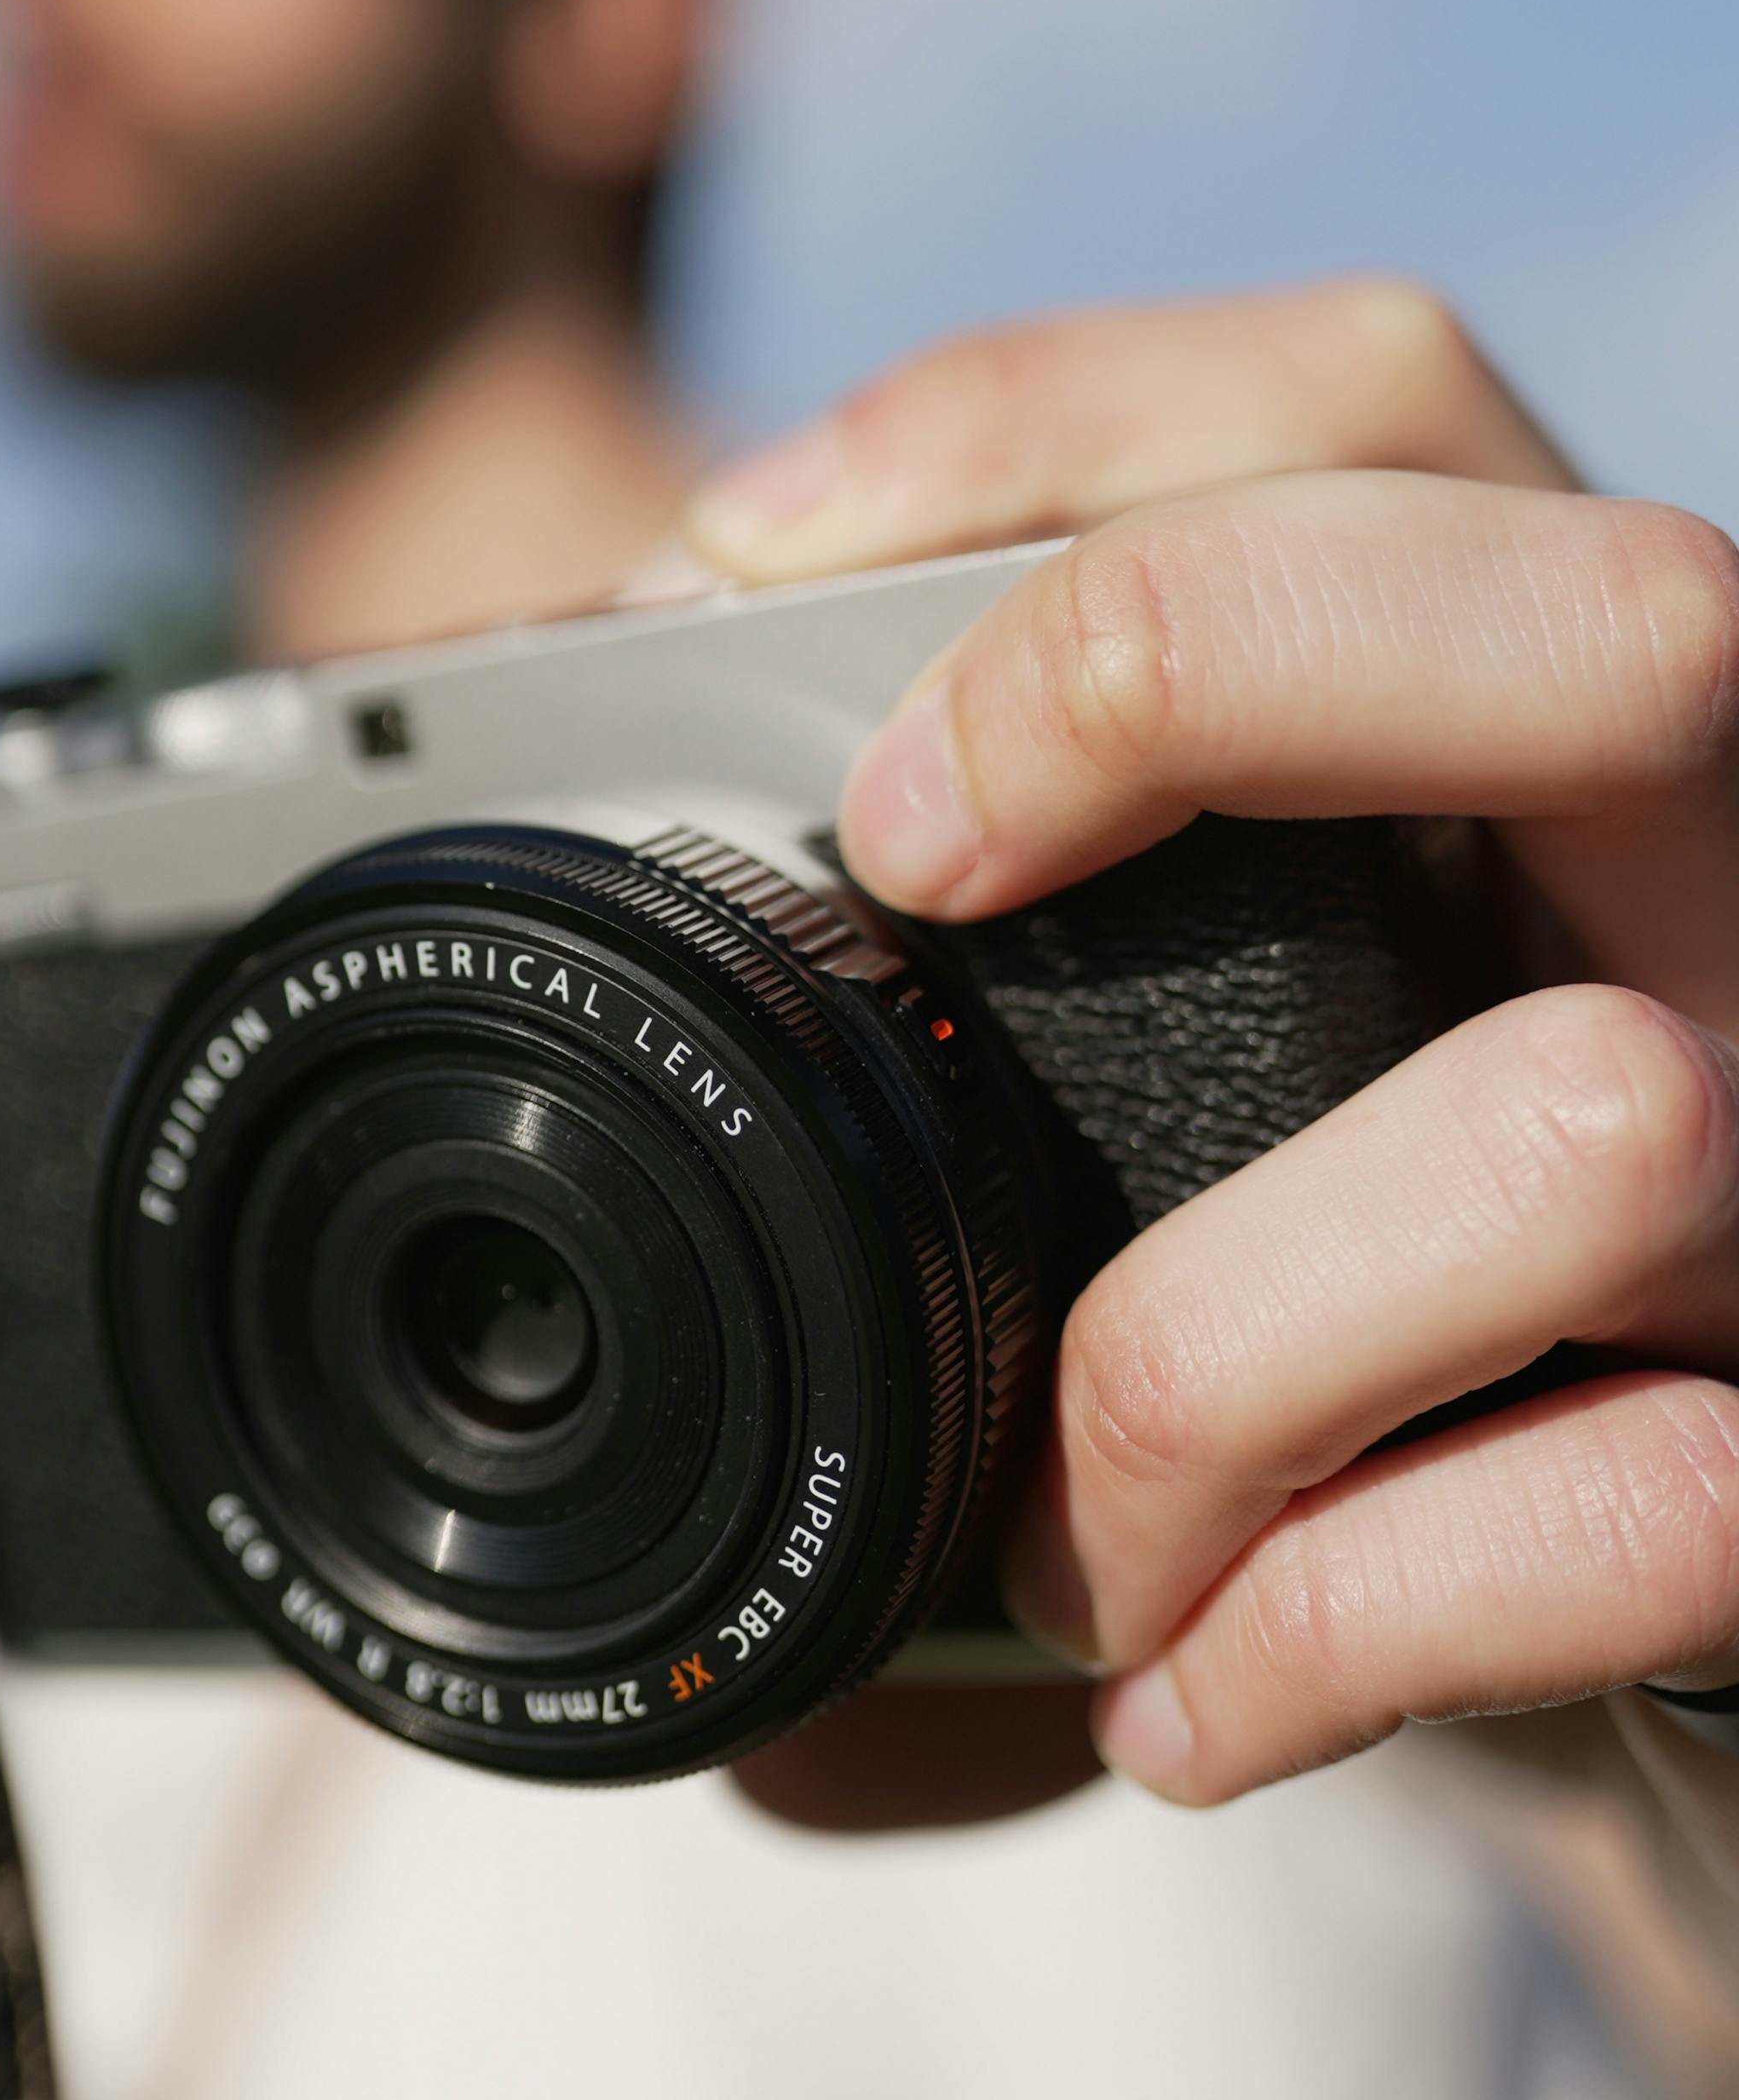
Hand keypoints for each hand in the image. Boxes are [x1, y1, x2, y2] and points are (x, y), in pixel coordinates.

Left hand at [681, 284, 1738, 1868]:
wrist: (1631, 1627)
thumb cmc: (1333, 1299)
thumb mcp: (1156, 1050)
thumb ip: (930, 915)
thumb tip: (486, 798)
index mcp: (1542, 734)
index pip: (1380, 400)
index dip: (1057, 419)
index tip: (732, 575)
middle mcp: (1737, 898)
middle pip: (1617, 611)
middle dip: (1182, 667)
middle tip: (918, 843)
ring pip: (1603, 1121)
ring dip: (1209, 1352)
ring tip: (1067, 1523)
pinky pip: (1640, 1514)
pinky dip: (1333, 1620)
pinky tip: (1187, 1699)